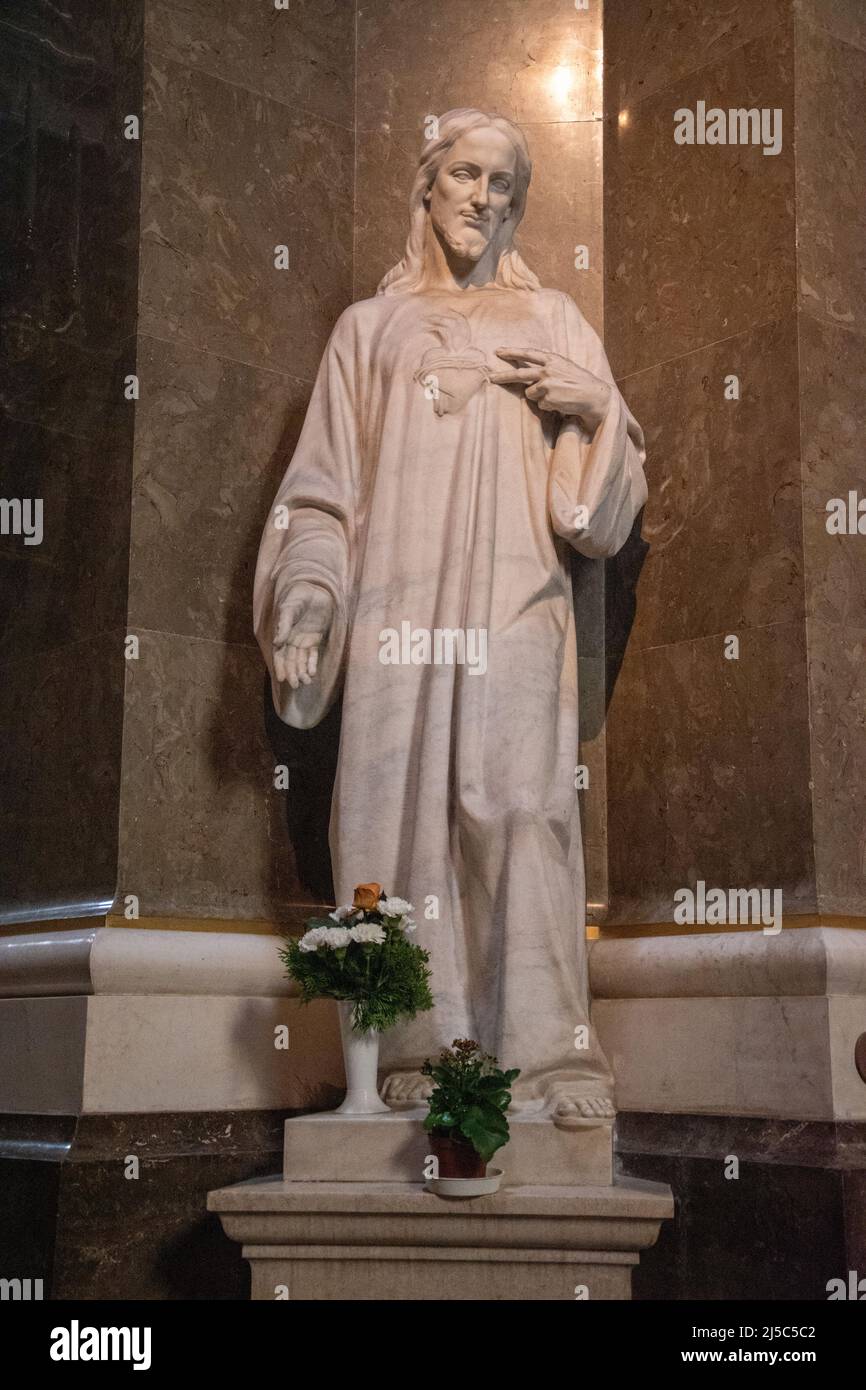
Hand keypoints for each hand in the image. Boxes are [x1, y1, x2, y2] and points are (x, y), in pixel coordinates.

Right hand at [273, 581, 333, 688]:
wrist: (314, 589)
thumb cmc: (297, 595)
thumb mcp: (289, 608)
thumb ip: (284, 625)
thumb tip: (277, 643)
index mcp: (283, 633)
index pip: (280, 654)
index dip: (280, 666)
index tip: (281, 679)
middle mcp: (292, 639)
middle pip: (291, 660)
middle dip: (292, 673)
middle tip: (295, 685)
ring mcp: (304, 640)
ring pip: (302, 660)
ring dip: (302, 672)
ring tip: (305, 683)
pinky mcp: (316, 638)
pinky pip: (313, 654)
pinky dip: (312, 664)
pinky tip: (312, 673)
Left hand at [490, 348, 611, 430]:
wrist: (595, 395)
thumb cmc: (580, 383)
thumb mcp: (565, 368)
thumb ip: (548, 368)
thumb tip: (529, 375)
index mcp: (553, 359)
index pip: (528, 353)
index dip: (513, 352)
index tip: (498, 351)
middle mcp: (548, 370)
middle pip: (520, 374)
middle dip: (503, 376)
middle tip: (490, 377)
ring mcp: (547, 384)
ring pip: (531, 394)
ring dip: (540, 398)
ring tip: (557, 397)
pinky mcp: (547, 398)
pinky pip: (540, 405)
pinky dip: (549, 406)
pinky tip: (561, 403)